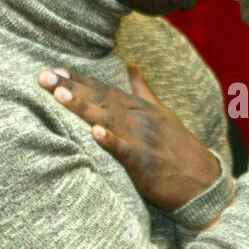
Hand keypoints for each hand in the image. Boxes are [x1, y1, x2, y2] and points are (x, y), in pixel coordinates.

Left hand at [37, 64, 220, 212]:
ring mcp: (142, 140)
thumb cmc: (180, 148)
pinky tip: (95, 133)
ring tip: (60, 95)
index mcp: (140, 108)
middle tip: (43, 77)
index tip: (54, 70)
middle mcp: (139, 119)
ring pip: (107, 120)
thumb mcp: (163, 114)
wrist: (205, 182)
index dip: (78, 79)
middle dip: (70, 87)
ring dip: (83, 107)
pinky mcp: (145, 163)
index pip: (103, 89)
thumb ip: (142, 91)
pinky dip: (111, 141)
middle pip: (99, 99)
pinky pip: (125, 151)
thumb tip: (132, 66)